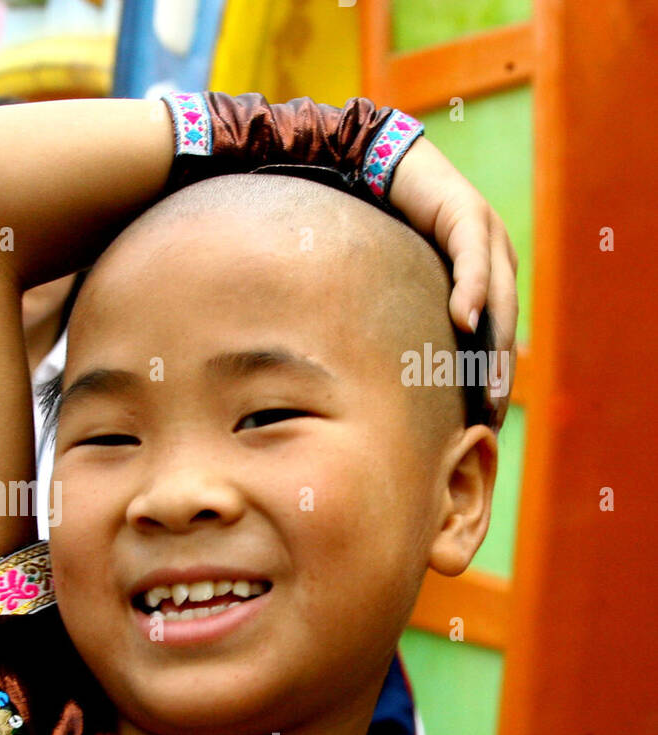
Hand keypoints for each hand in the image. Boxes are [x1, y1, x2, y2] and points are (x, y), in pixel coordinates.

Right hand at [388, 136, 518, 426]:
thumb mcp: (398, 279)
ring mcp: (486, 234)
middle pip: (506, 325)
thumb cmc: (381, 224)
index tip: (485, 419)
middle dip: (500, 374)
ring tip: (487, 386)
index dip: (493, 376)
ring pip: (499, 299)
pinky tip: (464, 321)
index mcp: (482, 276)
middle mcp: (494, 257)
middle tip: (491, 416)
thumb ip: (407, 311)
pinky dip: (470, 291)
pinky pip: (473, 260)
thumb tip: (384, 363)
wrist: (379, 164)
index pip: (496, 335)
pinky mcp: (467, 214)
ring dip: (494, 345)